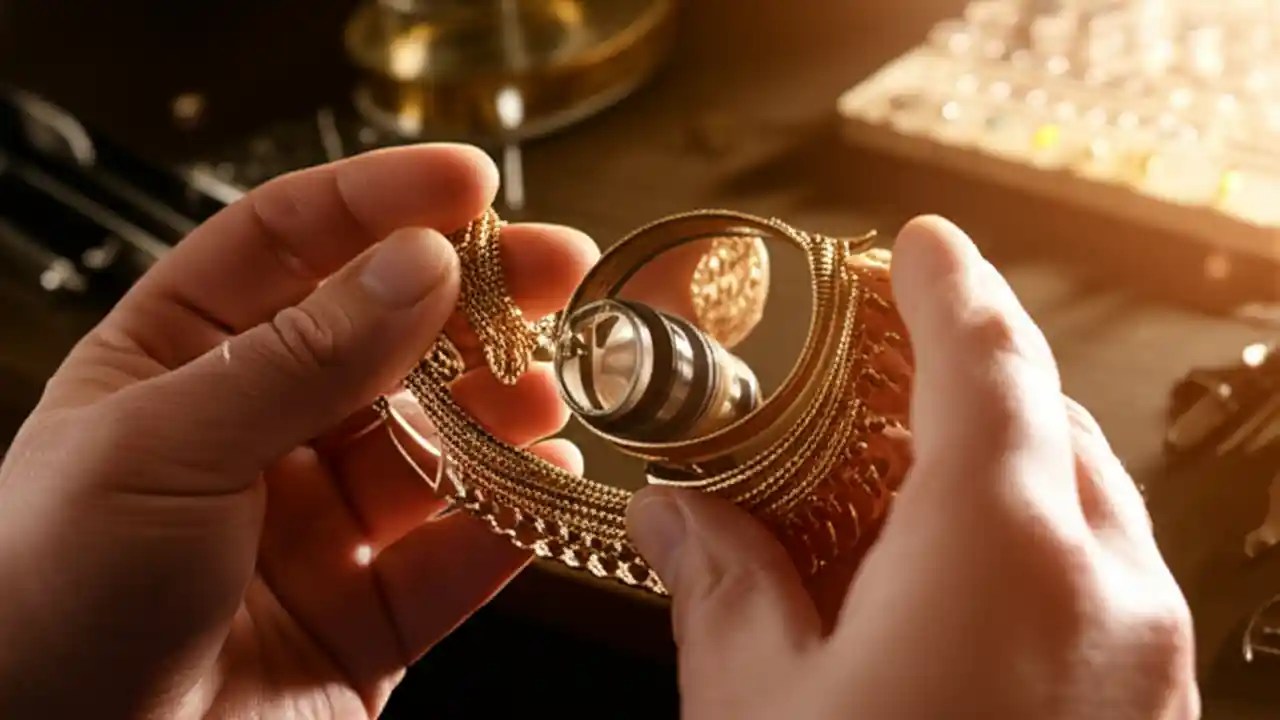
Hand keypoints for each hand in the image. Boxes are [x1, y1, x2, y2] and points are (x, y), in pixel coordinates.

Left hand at [0, 145, 596, 718]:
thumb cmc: (43, 596)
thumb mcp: (163, 446)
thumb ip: (303, 356)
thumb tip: (419, 266)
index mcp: (180, 362)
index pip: (289, 245)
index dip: (380, 201)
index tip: (467, 182)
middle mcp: (259, 433)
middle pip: (386, 337)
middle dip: (472, 299)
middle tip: (555, 269)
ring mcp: (320, 524)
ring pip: (436, 445)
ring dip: (501, 411)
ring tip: (552, 384)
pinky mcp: (368, 615)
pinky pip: (457, 555)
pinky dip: (509, 518)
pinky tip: (544, 480)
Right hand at [627, 217, 1198, 718]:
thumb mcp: (756, 712)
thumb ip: (725, 592)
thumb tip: (679, 519)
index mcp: (1000, 561)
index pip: (986, 363)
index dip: (950, 288)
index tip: (923, 246)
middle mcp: (1108, 595)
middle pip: (1049, 425)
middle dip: (968, 378)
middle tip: (882, 371)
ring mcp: (1151, 661)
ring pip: (1089, 507)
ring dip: (1004, 471)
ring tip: (904, 492)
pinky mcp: (1153, 714)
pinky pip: (1107, 587)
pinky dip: (1037, 554)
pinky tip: (956, 599)